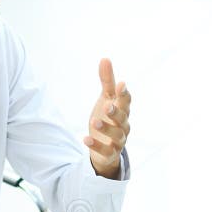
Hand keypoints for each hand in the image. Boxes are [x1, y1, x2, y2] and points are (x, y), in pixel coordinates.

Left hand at [83, 58, 130, 179]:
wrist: (105, 148)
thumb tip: (105, 59)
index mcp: (123, 110)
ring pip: (116, 135)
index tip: (121, 85)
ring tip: (95, 122)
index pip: (126, 101)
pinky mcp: (110, 153)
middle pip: (123, 118)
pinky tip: (86, 139)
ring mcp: (118, 140)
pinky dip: (96, 146)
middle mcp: (123, 125)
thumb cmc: (108, 119)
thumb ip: (107, 81)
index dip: (124, 94)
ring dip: (106, 128)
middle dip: (116, 112)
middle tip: (107, 106)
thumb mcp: (105, 99)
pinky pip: (105, 150)